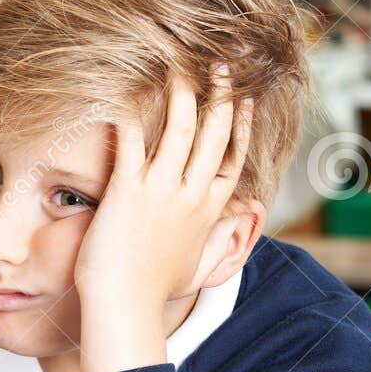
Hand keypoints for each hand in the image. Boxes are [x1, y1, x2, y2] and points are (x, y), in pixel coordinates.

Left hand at [74, 66, 253, 327]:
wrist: (124, 309)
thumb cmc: (151, 292)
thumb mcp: (195, 267)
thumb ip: (215, 245)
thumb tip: (231, 233)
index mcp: (208, 211)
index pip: (233, 158)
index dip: (241, 125)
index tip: (245, 98)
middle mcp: (190, 196)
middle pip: (214, 134)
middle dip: (220, 94)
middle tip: (221, 64)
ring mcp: (161, 191)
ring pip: (180, 128)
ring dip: (182, 91)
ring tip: (181, 62)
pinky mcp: (128, 190)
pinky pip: (132, 140)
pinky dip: (131, 110)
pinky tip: (129, 85)